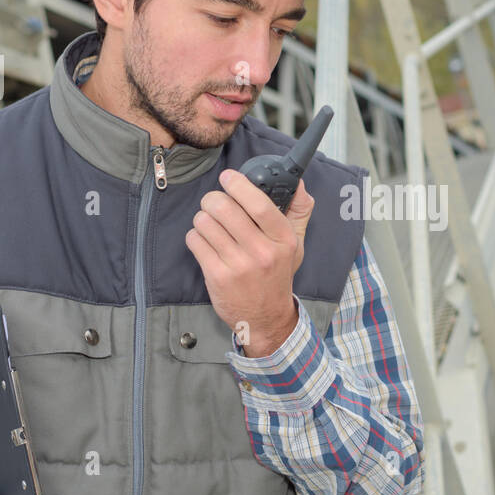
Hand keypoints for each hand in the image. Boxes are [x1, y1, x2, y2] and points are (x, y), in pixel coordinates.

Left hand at [186, 169, 312, 355]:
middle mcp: (262, 252)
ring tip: (210, 225)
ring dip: (202, 219)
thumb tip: (298, 183)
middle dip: (213, 199)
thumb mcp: (295, 245)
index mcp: (283, 240)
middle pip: (224, 208)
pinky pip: (195, 241)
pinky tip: (205, 243)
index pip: (259, 204)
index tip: (228, 177)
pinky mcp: (217, 276)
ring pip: (205, 222)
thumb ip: (298, 212)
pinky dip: (196, 237)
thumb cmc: (277, 275)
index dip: (238, 185)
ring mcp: (238, 266)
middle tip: (214, 204)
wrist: (265, 318)